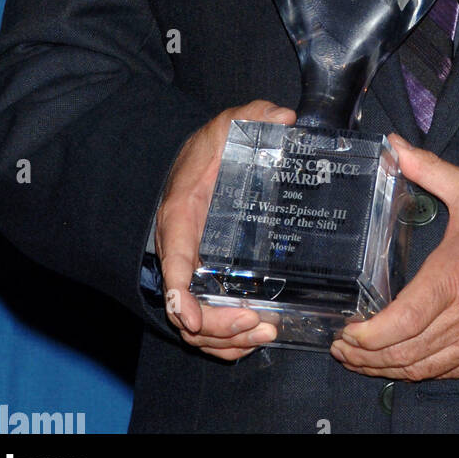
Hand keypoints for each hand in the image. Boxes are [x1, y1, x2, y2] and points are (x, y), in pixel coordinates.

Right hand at [155, 100, 297, 360]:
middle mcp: (180, 254)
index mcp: (180, 219)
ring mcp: (191, 271)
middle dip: (217, 327)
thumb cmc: (207, 152)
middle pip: (185, 310)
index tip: (191, 317)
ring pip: (196, 326)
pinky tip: (255, 338)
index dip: (179, 297)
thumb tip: (284, 117)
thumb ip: (251, 117)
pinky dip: (225, 340)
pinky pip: (207, 324)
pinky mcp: (205, 281)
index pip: (173, 264)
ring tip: (265, 335)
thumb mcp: (225, 127)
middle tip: (257, 325)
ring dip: (226, 340)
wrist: (194, 163)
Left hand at [330, 137, 458, 379]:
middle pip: (404, 354)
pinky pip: (448, 372)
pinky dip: (419, 372)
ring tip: (361, 360)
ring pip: (423, 369)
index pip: (400, 323)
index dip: (366, 337)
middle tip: (339, 348)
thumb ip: (428, 169)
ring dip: (387, 370)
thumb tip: (394, 146)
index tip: (344, 332)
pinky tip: (402, 364)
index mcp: (455, 277)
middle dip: (365, 357)